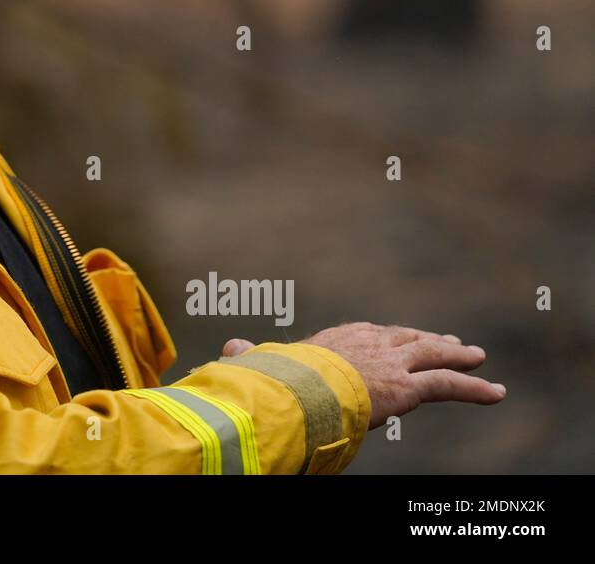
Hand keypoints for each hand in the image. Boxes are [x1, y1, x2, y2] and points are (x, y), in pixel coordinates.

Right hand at [222, 323, 505, 429]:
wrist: (297, 390)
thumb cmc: (274, 381)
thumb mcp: (263, 365)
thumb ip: (252, 355)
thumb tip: (231, 347)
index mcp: (334, 340)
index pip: (367, 335)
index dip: (386, 337)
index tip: (395, 338)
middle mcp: (367, 343)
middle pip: (405, 338)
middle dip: (428, 339)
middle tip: (448, 340)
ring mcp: (392, 363)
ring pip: (432, 355)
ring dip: (457, 355)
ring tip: (476, 357)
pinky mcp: (409, 387)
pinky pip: (449, 385)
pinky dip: (476, 388)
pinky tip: (497, 393)